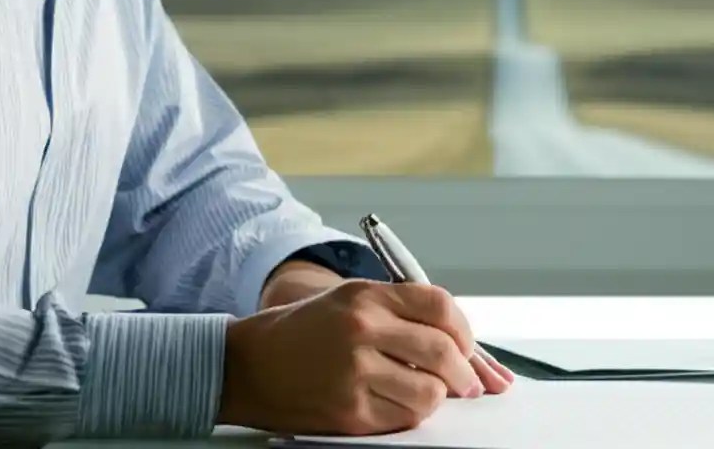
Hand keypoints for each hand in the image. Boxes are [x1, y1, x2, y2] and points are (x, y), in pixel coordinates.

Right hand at [260, 261, 514, 396]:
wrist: (245, 366)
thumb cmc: (303, 332)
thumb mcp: (350, 301)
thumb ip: (403, 314)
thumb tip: (464, 346)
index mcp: (366, 296)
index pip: (439, 305)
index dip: (463, 329)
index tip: (466, 345)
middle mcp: (362, 329)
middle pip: (442, 350)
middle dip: (463, 372)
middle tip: (468, 383)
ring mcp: (355, 372)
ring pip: (429, 392)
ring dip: (436, 396)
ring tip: (426, 392)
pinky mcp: (348, 411)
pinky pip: (403, 418)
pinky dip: (409, 414)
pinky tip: (397, 403)